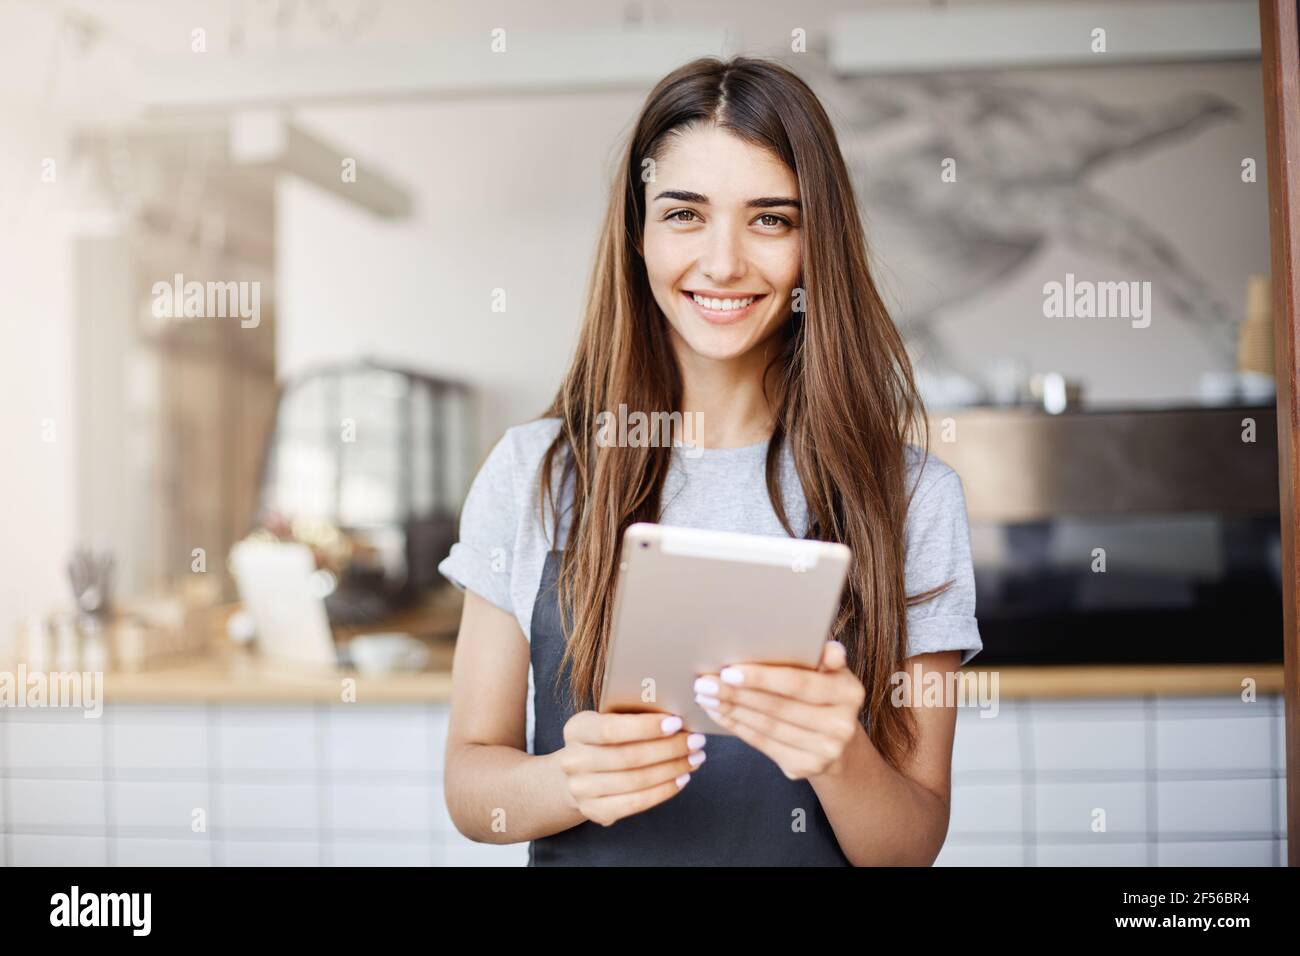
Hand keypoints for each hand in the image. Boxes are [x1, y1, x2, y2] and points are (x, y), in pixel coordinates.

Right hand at [558, 711, 706, 826]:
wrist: (580, 773)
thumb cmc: (606, 740)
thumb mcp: (609, 719)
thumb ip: (634, 716)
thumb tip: (678, 716)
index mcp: (576, 729)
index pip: (610, 729)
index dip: (645, 727)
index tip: (676, 722)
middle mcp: (573, 760)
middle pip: (628, 757)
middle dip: (669, 749)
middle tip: (696, 742)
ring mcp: (581, 789)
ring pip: (636, 781)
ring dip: (672, 769)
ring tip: (694, 759)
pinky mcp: (594, 811)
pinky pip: (635, 803)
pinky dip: (663, 791)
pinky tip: (681, 779)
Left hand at [694, 640, 864, 780]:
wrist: (840, 743)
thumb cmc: (824, 693)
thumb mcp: (831, 672)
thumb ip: (824, 658)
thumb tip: (830, 649)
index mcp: (848, 693)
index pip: (799, 684)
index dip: (762, 678)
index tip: (728, 671)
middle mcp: (841, 725)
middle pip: (778, 707)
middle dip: (736, 694)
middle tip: (704, 682)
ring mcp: (824, 751)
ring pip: (766, 727)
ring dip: (731, 710)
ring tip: (705, 695)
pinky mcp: (805, 768)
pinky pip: (762, 744)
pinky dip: (736, 727)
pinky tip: (718, 713)